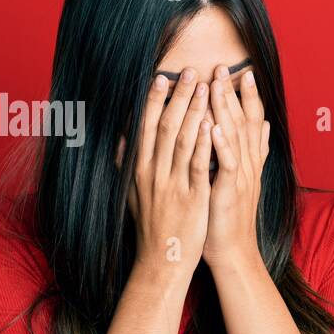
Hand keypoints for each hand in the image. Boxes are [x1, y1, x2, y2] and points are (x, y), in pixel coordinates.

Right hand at [128, 69, 212, 283]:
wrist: (162, 261)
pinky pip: (197, 165)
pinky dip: (203, 143)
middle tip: (190, 71)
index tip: (162, 77)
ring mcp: (172, 185)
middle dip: (178, 97)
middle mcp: (153, 173)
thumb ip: (128, 165)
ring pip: (181, 140)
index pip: (145, 127)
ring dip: (194, 111)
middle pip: (163, 126)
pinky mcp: (191, 197)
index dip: (153, 100)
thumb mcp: (132, 194)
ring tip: (206, 88)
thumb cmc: (152, 228)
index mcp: (140, 170)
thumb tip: (121, 139)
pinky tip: (212, 125)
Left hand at [202, 64, 269, 267]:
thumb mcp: (243, 179)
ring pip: (234, 137)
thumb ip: (253, 151)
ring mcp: (241, 177)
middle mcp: (248, 165)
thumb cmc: (229, 216)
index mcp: (248, 161)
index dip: (248, 97)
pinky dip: (221, 144)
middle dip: (234, 94)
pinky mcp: (230, 191)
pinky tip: (213, 126)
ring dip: (226, 110)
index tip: (242, 72)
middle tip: (226, 68)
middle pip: (243, 123)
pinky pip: (226, 164)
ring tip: (217, 85)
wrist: (233, 250)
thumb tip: (264, 127)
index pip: (250, 122)